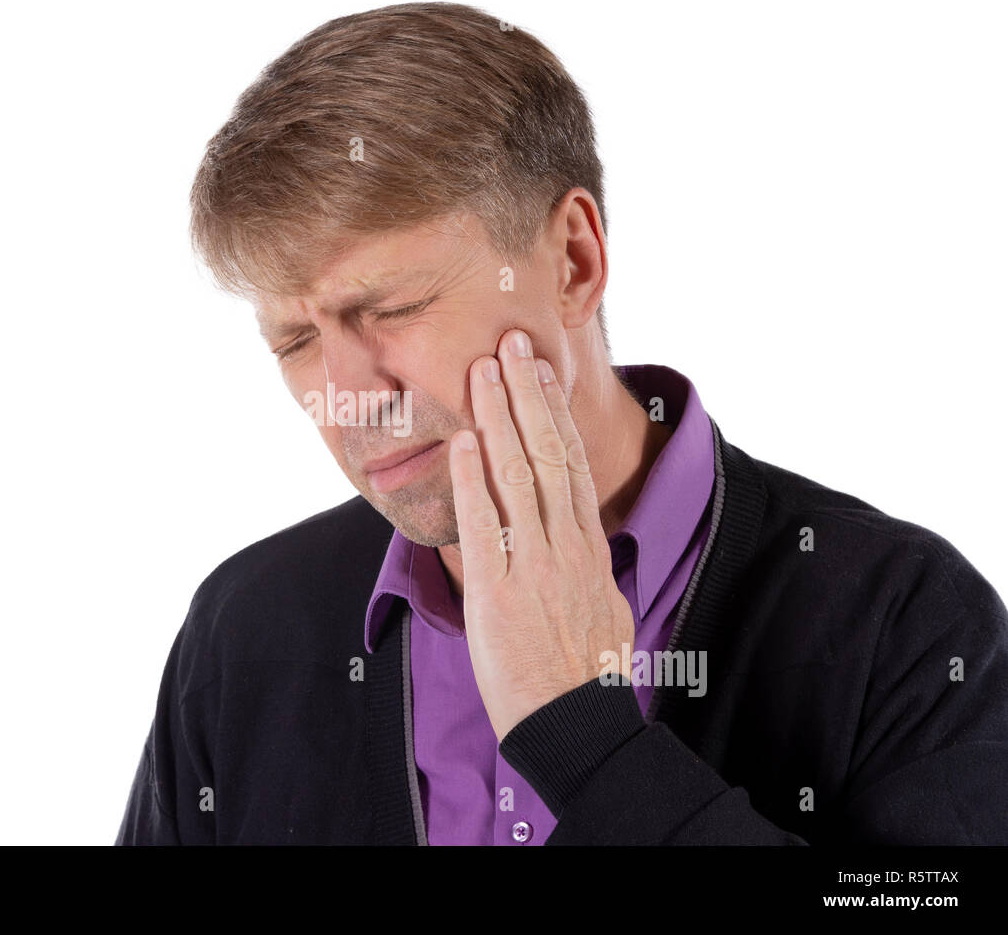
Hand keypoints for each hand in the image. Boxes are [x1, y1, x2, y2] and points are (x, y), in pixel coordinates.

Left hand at [448, 328, 635, 742]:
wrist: (576, 725)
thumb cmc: (585, 673)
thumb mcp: (603, 608)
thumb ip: (586, 568)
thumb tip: (582, 544)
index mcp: (588, 546)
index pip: (571, 463)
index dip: (554, 413)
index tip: (542, 371)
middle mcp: (566, 545)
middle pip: (548, 454)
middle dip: (528, 394)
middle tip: (512, 342)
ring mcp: (535, 565)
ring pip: (519, 476)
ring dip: (499, 418)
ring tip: (484, 369)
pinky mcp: (500, 593)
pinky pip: (485, 525)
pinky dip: (473, 479)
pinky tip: (464, 440)